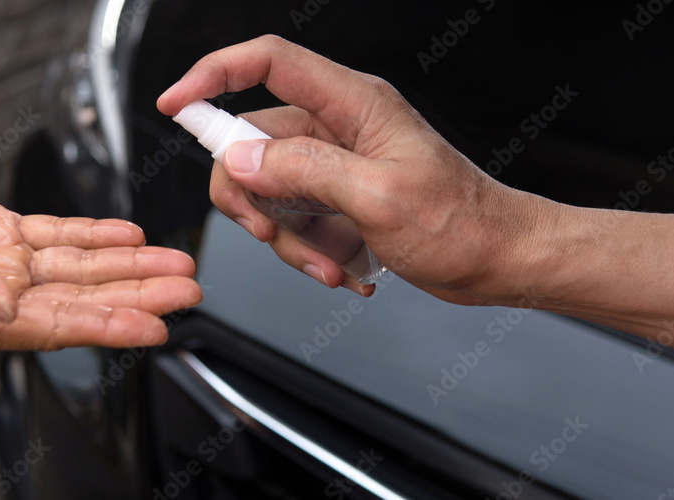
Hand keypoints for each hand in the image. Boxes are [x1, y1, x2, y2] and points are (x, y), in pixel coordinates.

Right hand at [158, 35, 551, 304]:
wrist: (498, 258)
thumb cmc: (462, 223)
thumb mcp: (379, 196)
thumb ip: (306, 170)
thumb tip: (244, 156)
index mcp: (353, 104)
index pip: (269, 63)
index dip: (214, 74)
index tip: (175, 104)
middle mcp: (339, 126)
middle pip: (253, 140)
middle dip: (252, 195)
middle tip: (270, 232)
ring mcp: (337, 164)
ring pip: (270, 189)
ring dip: (286, 236)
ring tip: (327, 262)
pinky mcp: (339, 198)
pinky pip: (295, 217)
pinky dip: (308, 249)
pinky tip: (344, 266)